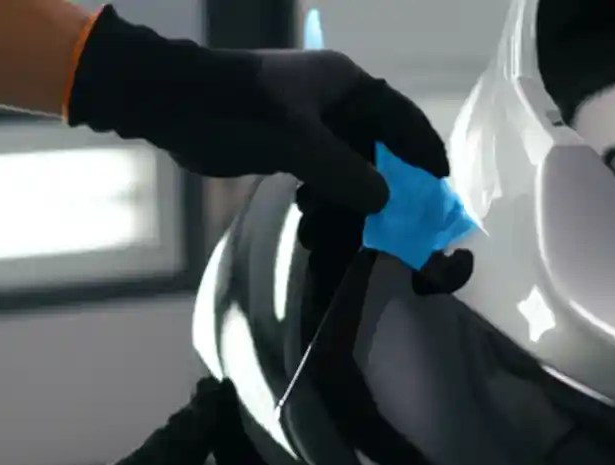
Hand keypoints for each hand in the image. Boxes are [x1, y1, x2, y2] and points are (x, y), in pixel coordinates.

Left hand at [66, 5, 448, 214]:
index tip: (441, 181)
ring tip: (336, 231)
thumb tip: (386, 201)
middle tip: (394, 225)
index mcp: (344, 84)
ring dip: (345, 200)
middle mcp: (332, 99)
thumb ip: (345, 174)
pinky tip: (311, 221)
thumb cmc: (239, 112)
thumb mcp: (297, 144)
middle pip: (374, 146)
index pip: (399, 116)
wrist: (173, 104)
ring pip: (345, 165)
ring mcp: (307, 121)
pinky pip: (318, 173)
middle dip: (380, 187)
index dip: (422, 149)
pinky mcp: (284, 141)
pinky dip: (319, 198)